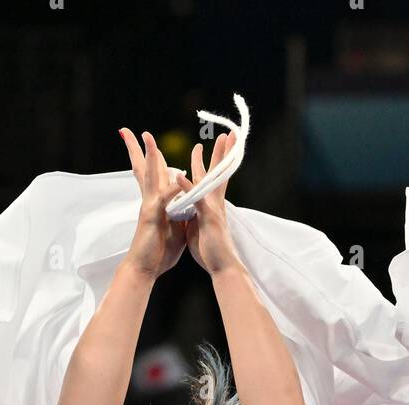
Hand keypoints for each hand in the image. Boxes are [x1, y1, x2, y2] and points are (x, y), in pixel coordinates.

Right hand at [120, 128, 186, 278]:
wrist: (145, 269)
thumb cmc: (159, 251)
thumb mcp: (175, 227)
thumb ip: (180, 212)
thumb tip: (188, 203)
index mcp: (157, 202)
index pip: (155, 175)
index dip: (154, 159)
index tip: (150, 143)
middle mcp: (151, 200)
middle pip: (146, 169)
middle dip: (143, 149)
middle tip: (140, 131)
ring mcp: (150, 207)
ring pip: (151, 176)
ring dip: (151, 156)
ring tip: (148, 137)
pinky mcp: (153, 217)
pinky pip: (164, 200)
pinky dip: (171, 188)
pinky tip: (177, 176)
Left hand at [174, 131, 240, 274]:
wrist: (221, 266)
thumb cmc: (210, 249)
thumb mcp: (199, 225)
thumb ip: (195, 211)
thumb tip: (190, 204)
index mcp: (211, 204)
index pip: (212, 177)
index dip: (212, 160)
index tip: (213, 143)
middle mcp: (214, 203)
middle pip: (218, 172)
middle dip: (223, 152)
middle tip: (228, 132)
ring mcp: (212, 209)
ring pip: (210, 180)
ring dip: (209, 161)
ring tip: (204, 143)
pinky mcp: (207, 219)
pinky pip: (195, 200)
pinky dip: (187, 187)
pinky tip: (180, 174)